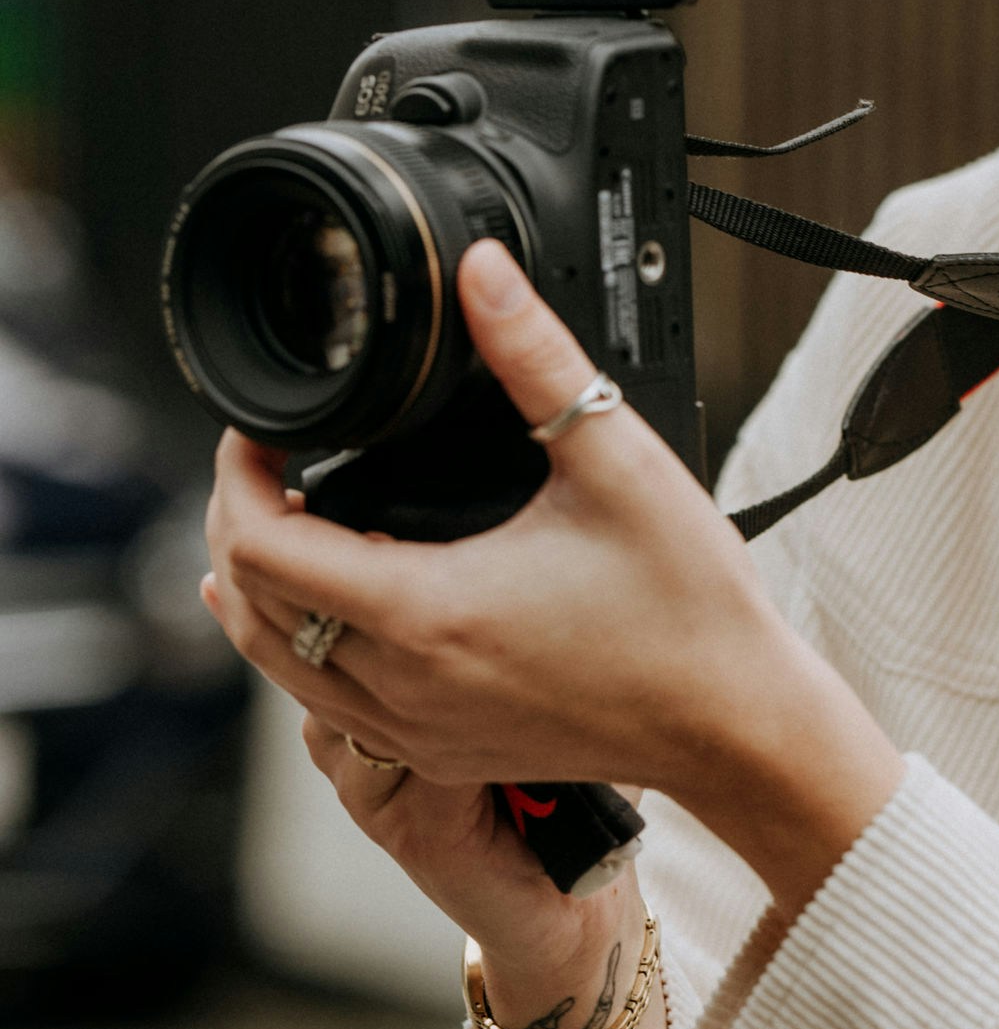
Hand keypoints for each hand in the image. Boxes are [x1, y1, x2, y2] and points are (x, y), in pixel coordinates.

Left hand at [203, 242, 903, 920]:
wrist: (734, 721)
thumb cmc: (687, 606)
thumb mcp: (617, 460)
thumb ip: (535, 357)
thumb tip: (483, 273)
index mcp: (428, 609)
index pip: (262, 547)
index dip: (237, 477)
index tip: (260, 432)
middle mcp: (403, 683)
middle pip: (248, 609)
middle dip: (236, 524)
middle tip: (264, 464)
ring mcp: (415, 730)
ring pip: (275, 667)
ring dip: (258, 593)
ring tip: (279, 522)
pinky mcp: (439, 754)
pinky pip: (327, 707)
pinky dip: (302, 648)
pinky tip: (334, 604)